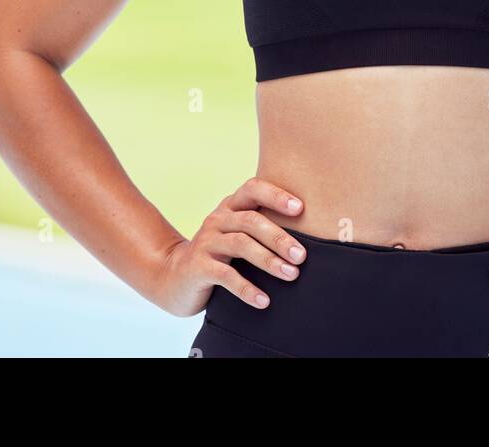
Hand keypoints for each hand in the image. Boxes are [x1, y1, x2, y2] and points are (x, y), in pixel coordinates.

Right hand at [150, 176, 308, 316]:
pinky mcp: (198, 267)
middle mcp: (217, 219)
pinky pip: (226, 276)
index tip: (300, 208)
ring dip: (269, 261)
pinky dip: (247, 289)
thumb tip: (313, 234)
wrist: (175, 277)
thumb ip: (264, 227)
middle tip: (302, 256)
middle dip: (280, 237)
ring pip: (241, 244)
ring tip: (292, 275)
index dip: (276, 195)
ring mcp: (206, 242)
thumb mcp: (239, 234)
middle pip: (251, 221)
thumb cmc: (220, 254)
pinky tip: (264, 300)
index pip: (253, 189)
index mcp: (231, 205)